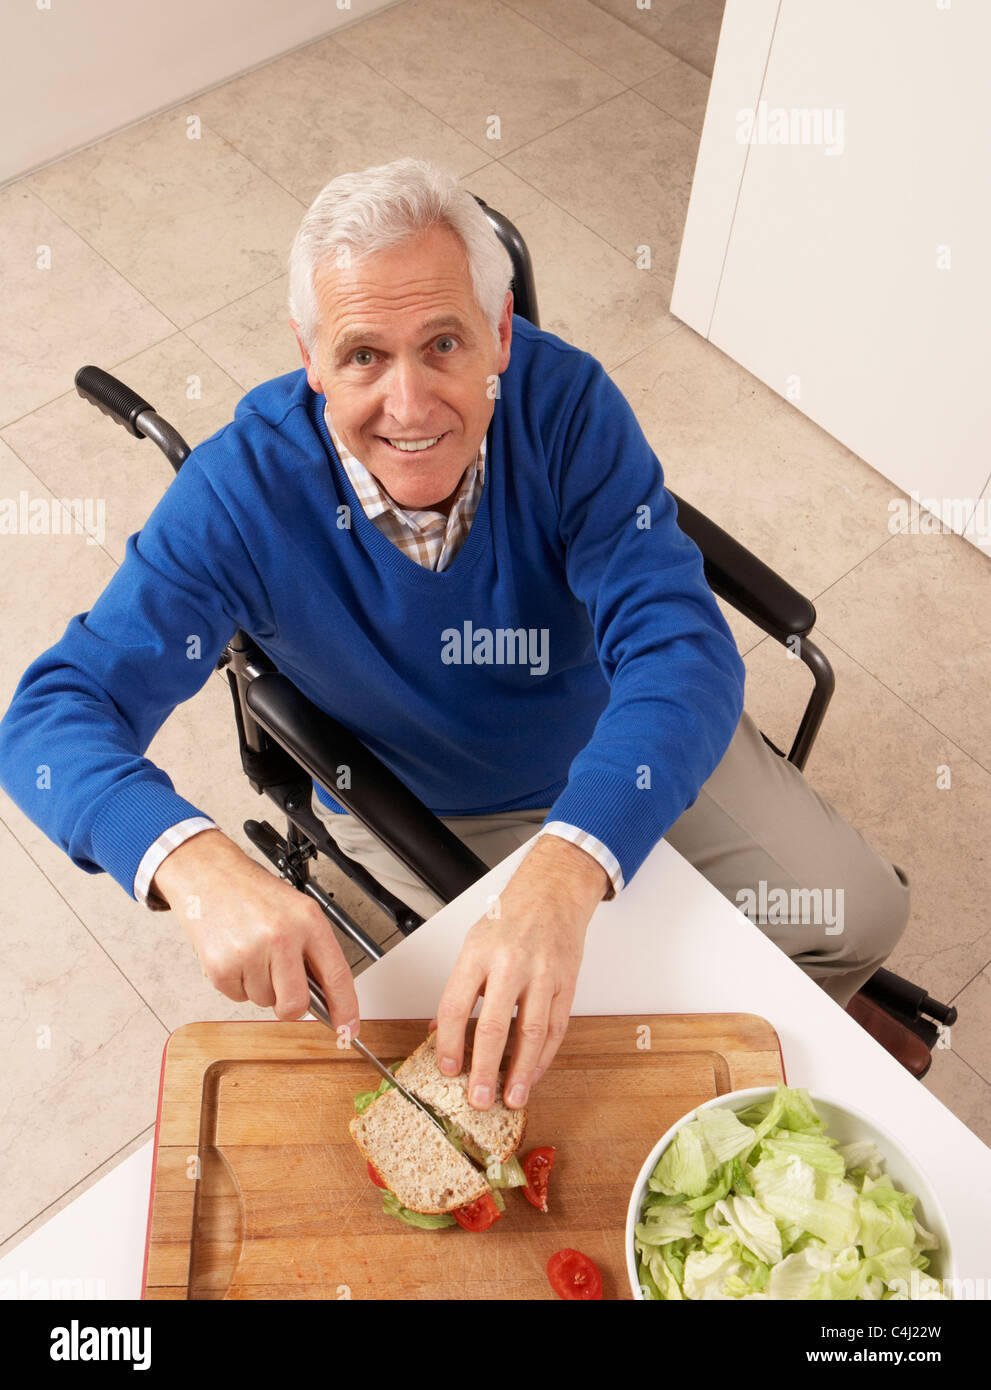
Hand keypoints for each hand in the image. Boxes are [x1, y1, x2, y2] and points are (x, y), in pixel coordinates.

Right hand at [152, 828, 359, 1031]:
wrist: (208, 875)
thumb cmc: (252, 893)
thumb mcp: (296, 910)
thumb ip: (312, 950)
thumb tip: (325, 996)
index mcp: (308, 921)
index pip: (337, 976)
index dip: (345, 1008)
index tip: (348, 1028)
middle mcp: (282, 937)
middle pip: (296, 1004)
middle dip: (289, 1005)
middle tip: (279, 984)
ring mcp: (250, 952)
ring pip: (264, 1001)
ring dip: (258, 986)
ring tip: (250, 952)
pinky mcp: (221, 966)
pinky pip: (237, 997)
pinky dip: (235, 983)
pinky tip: (233, 955)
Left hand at [432, 835, 607, 1110]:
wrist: (553, 892)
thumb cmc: (510, 918)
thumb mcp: (473, 944)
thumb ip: (460, 989)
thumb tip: (442, 1032)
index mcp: (478, 953)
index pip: (456, 1006)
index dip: (450, 1043)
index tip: (447, 1069)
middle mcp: (510, 964)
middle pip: (494, 1026)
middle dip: (484, 1069)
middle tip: (477, 1099)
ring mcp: (542, 974)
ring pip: (531, 1032)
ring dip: (521, 1072)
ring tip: (511, 1098)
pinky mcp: (566, 982)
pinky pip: (556, 1027)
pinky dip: (544, 1056)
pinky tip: (533, 1074)